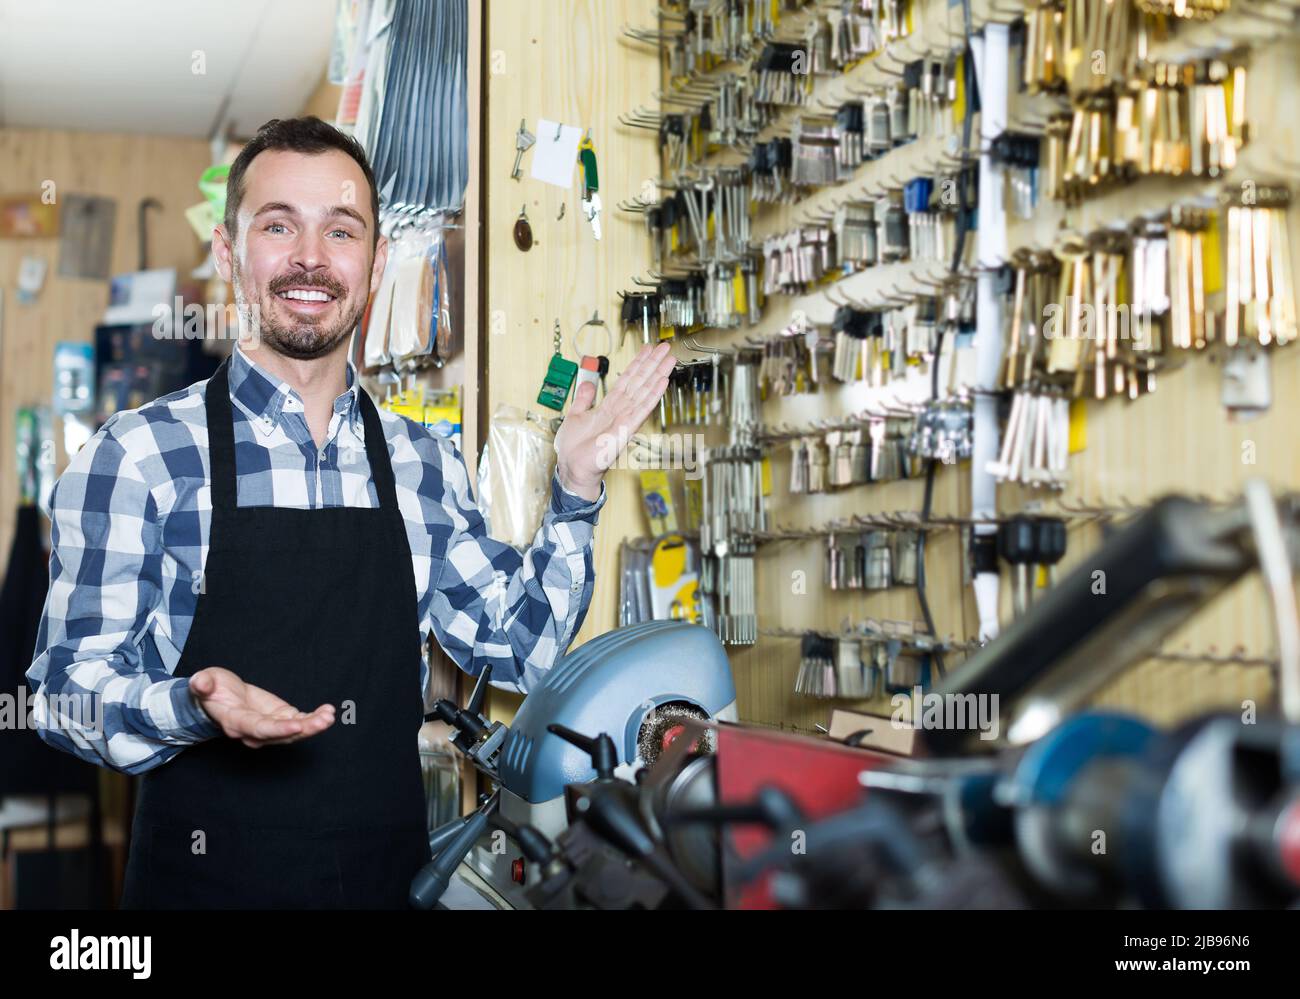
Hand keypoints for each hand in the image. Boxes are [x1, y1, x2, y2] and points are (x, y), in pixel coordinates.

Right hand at [189, 667, 335, 747]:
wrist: (219, 697)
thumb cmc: (211, 690)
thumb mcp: (204, 682)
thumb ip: (203, 684)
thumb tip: (200, 682)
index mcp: (235, 722)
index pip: (258, 729)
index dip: (278, 729)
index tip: (297, 724)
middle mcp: (254, 730)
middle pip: (281, 734)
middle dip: (304, 729)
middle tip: (325, 720)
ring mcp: (269, 727)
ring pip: (293, 732)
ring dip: (313, 726)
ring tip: (330, 716)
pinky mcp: (279, 719)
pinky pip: (298, 722)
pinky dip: (313, 719)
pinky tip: (327, 712)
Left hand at [554, 341, 675, 500]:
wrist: (572, 467)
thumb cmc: (574, 449)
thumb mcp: (575, 415)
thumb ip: (583, 399)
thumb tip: (587, 385)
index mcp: (608, 406)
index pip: (626, 380)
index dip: (637, 364)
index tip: (648, 350)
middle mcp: (620, 411)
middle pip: (639, 382)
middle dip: (652, 363)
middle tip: (665, 348)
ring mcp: (625, 419)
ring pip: (644, 391)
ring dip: (657, 374)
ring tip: (669, 359)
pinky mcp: (626, 429)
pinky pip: (642, 409)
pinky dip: (652, 395)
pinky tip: (663, 382)